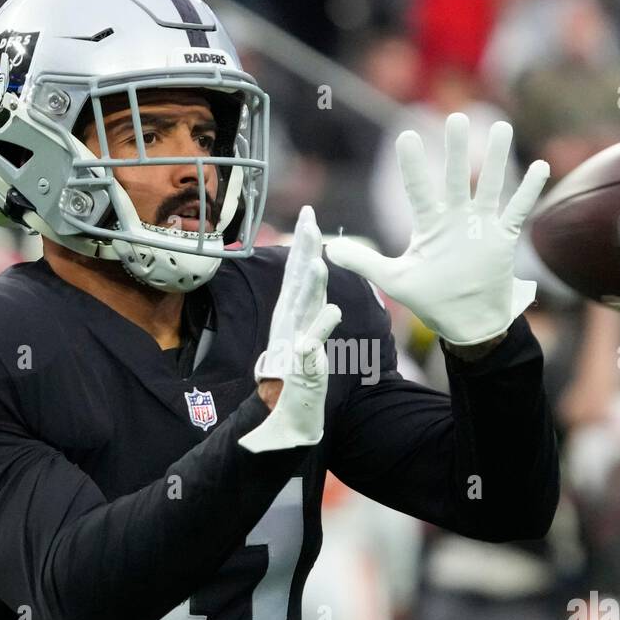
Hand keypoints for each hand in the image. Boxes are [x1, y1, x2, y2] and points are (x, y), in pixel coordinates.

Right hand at [239, 206, 341, 452]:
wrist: (287, 405)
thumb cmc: (298, 362)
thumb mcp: (303, 322)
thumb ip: (311, 296)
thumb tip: (316, 265)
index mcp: (290, 308)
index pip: (297, 269)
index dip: (302, 241)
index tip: (309, 213)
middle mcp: (288, 319)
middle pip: (297, 279)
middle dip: (302, 250)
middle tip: (309, 221)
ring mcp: (293, 339)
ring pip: (303, 307)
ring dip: (310, 285)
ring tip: (319, 262)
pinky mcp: (303, 361)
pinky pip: (312, 342)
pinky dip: (321, 326)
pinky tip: (333, 310)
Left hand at [328, 112, 549, 345]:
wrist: (466, 323)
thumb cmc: (431, 300)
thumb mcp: (394, 280)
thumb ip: (363, 262)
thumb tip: (328, 249)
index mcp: (430, 225)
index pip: (419, 188)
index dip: (413, 165)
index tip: (406, 135)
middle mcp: (456, 219)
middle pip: (456, 177)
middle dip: (455, 150)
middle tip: (455, 117)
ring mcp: (481, 227)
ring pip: (489, 185)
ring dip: (495, 159)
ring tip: (500, 127)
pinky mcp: (502, 239)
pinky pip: (518, 210)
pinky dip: (528, 190)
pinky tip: (539, 166)